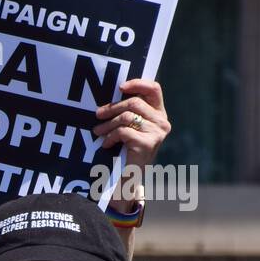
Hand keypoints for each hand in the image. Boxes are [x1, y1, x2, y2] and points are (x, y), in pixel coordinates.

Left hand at [93, 79, 170, 207]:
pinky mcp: (148, 144)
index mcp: (159, 113)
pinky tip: (105, 144)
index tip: (120, 87)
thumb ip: (128, 111)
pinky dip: (110, 137)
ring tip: (97, 132)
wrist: (130, 177)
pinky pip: (123, 131)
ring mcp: (157, 133)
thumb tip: (112, 94)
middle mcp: (162, 121)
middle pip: (134, 102)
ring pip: (126, 117)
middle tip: (97, 114)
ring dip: (107, 124)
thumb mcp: (130, 127)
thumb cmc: (127, 149)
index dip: (138, 83)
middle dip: (112, 108)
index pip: (154, 89)